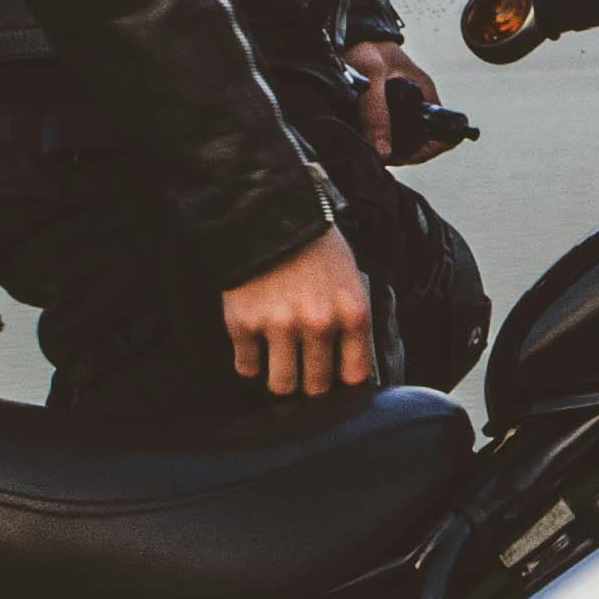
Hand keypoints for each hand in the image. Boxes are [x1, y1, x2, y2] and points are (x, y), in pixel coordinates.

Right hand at [223, 226, 374, 396]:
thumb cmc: (314, 245)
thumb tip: (350, 367)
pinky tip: (254, 348)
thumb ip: (351, 321)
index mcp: (351, 313)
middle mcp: (318, 324)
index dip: (343, 381)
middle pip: (317, 387)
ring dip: (280, 380)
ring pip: (282, 386)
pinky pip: (247, 368)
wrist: (267, 211)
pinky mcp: (243, 324)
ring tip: (279, 366)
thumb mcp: (350, 277)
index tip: (334, 378)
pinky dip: (249, 363)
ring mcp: (279, 325)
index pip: (354, 375)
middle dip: (310, 384)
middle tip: (304, 373)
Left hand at [344, 38, 442, 160]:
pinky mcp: (390, 105)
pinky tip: (370, 139)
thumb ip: (376, 112)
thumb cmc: (367, 46)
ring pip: (408, 137)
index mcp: (425, 93)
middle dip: (406, 153)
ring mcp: (405, 104)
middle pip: (423, 140)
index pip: (443, 132)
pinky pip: (393, 129)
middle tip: (383, 156)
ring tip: (375, 150)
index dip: (428, 149)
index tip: (404, 155)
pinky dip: (383, 138)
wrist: (351, 34)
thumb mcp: (372, 77)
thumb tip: (383, 150)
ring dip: (394, 147)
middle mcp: (418, 100)